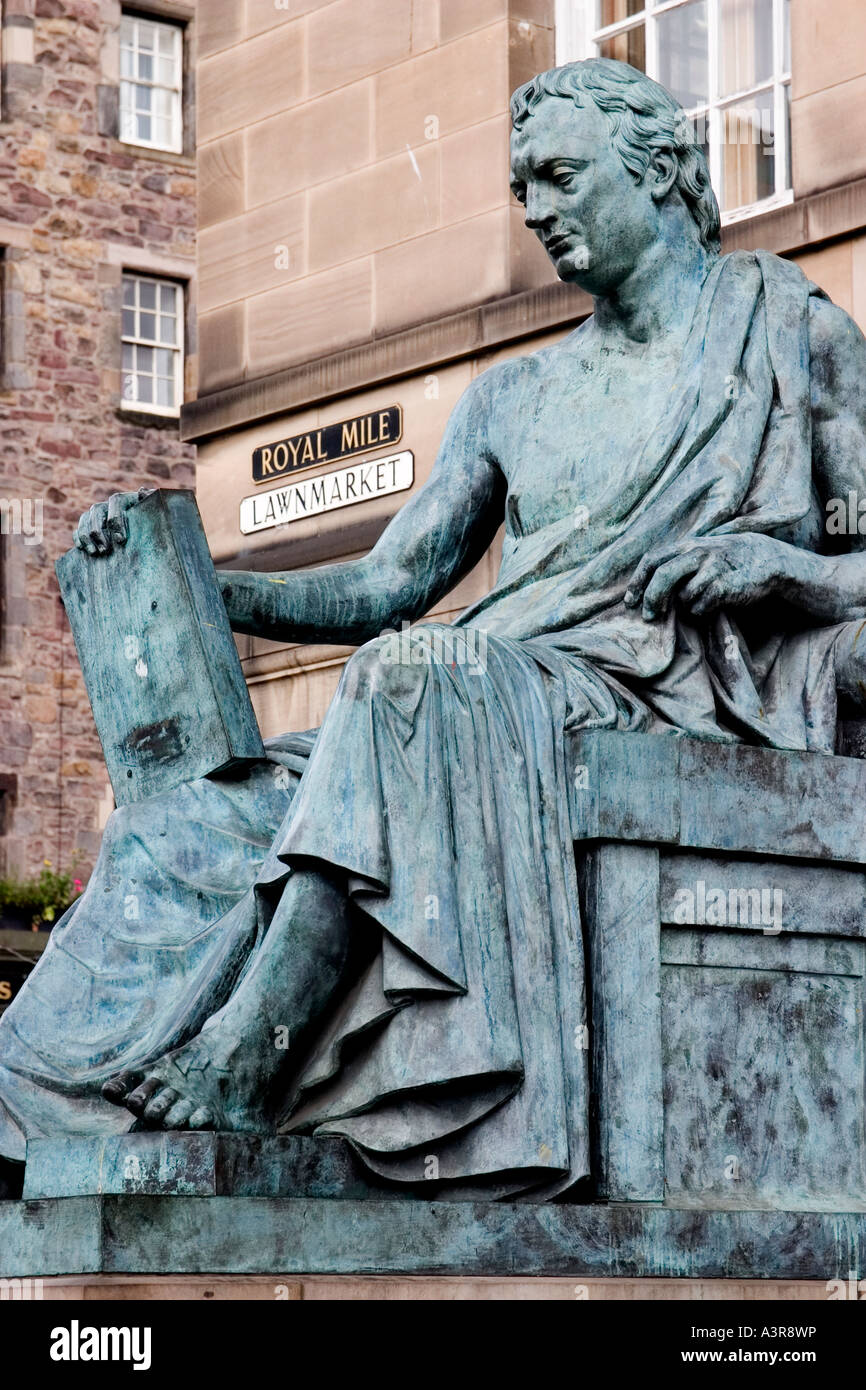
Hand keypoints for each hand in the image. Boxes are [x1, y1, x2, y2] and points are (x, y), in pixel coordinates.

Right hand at [73, 488, 155, 554]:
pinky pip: (78, 529)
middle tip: (106, 550)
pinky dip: (78, 538)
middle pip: (96, 512)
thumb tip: (142, 490)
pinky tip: (82, 549)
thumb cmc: (151, 520)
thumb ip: (150, 500)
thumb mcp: (154, 511)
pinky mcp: (88, 526)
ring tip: (95, 553)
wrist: (144, 530)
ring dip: (87, 537)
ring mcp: (96, 515)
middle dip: (99, 532)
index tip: (121, 539)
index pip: (115, 503)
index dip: (116, 520)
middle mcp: (106, 505)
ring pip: (85, 520)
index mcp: (123, 499)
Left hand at [624, 534, 788, 620]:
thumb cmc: (725, 560)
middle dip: (652, 599)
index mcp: (686, 546)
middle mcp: (697, 554)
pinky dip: (701, 610)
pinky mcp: (724, 587)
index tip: (630, 601)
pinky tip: (714, 602)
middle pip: (662, 577)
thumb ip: (676, 563)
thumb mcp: (700, 552)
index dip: (637, 582)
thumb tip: (645, 589)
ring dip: (686, 605)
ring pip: (683, 596)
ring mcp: (711, 570)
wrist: (765, 559)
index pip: (651, 561)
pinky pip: (700, 607)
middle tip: (649, 617)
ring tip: (701, 598)